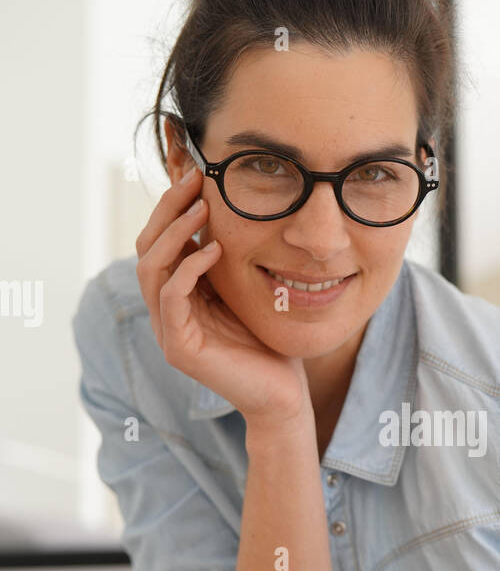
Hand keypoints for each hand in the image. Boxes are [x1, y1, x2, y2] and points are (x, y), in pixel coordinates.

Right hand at [135, 167, 311, 425]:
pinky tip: (214, 249)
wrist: (283, 395)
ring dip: (175, 233)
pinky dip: (189, 268)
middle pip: (146, 249)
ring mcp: (168, 331)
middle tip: (194, 181)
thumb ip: (229, 258)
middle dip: (167, 210)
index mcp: (178, 296)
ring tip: (203, 208)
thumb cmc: (271, 343)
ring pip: (150, 269)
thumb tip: (228, 209)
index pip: (159, 242)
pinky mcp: (180, 348)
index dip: (171, 207)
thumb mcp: (247, 289)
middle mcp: (166, 312)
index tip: (196, 175)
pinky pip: (172, 297)